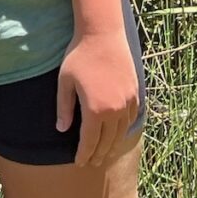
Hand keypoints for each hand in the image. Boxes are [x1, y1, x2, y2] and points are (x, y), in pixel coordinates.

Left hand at [56, 22, 140, 167]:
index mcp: (95, 110)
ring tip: (105, 153)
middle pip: (107, 142)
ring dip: (112, 146)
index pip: (90, 141)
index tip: (80, 163)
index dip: (84, 154)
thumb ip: (64, 108)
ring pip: (121, 133)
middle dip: (98, 154)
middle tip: (92, 162)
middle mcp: (114, 110)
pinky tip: (118, 133)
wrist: (102, 33)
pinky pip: (131, 119)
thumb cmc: (79, 55)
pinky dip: (124, 130)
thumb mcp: (65, 81)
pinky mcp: (135, 94)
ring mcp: (127, 102)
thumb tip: (62, 130)